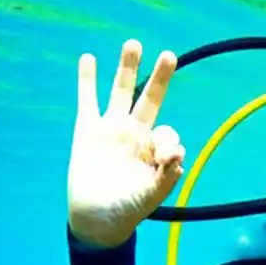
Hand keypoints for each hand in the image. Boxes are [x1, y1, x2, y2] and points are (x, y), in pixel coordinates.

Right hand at [67, 39, 185, 248]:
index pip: (168, 132)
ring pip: (121, 92)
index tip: (164, 159)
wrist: (96, 220)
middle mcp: (135, 133)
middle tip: (169, 55)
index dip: (169, 142)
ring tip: (133, 44)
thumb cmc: (127, 209)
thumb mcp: (152, 195)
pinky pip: (87, 100)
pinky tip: (89, 59)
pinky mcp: (87, 130)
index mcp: (153, 149)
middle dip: (160, 77)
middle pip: (150, 98)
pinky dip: (87, 80)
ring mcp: (111, 129)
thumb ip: (167, 175)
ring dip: (127, 69)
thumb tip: (178, 152)